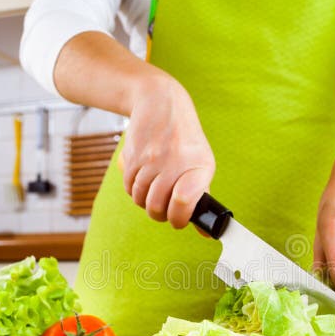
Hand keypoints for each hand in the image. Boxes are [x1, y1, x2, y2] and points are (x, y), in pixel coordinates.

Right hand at [119, 75, 214, 227]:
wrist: (160, 103)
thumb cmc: (184, 140)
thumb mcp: (201, 163)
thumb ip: (201, 196)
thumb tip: (205, 232)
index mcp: (198, 167)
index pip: (184, 202)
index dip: (179, 217)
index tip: (179, 219)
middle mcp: (174, 163)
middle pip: (157, 208)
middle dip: (159, 214)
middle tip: (164, 207)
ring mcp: (151, 160)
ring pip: (140, 200)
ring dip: (145, 201)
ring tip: (154, 188)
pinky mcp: (132, 157)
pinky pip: (129, 188)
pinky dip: (134, 190)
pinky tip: (143, 178)